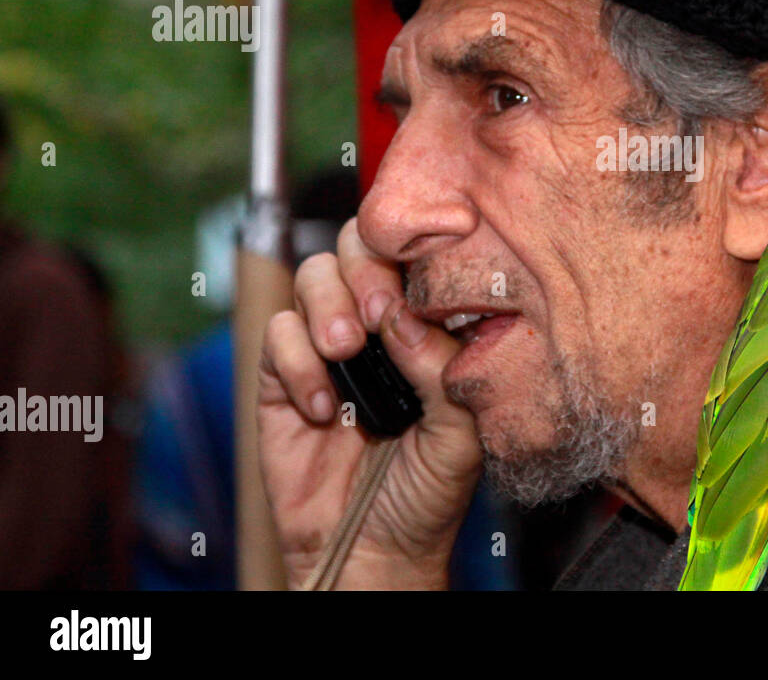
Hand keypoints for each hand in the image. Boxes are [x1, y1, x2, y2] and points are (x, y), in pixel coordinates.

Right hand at [258, 218, 481, 588]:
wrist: (373, 551)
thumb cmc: (426, 493)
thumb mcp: (459, 434)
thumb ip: (441, 369)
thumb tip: (406, 318)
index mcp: (427, 327)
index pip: (417, 256)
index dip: (412, 255)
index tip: (415, 291)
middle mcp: (377, 324)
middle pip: (358, 246)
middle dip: (365, 268)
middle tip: (376, 314)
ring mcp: (328, 346)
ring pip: (314, 275)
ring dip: (328, 305)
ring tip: (344, 351)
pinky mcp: (283, 376)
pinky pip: (277, 334)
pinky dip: (296, 362)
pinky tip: (322, 409)